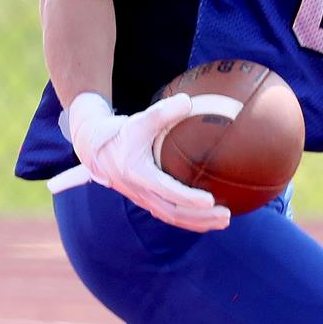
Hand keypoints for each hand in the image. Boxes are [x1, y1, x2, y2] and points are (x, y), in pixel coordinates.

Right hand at [66, 91, 230, 230]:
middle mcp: (140, 191)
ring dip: (198, 222)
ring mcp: (143, 198)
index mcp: (139, 174)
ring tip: (224, 222)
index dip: (189, 198)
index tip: (211, 200)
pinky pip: (169, 215)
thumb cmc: (120, 133)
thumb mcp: (139, 121)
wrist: (95, 149)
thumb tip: (188, 101)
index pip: (168, 191)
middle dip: (201, 217)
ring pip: (172, 217)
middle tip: (226, 217)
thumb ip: (163, 112)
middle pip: (174, 212)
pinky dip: (189, 220)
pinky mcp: (146, 199)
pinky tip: (207, 218)